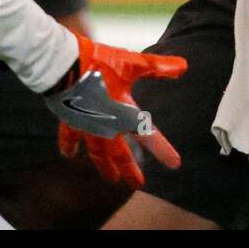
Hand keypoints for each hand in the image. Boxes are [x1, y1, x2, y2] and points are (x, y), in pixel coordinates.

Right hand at [46, 31, 186, 188]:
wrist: (65, 65)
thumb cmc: (100, 63)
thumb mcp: (133, 63)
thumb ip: (158, 67)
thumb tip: (184, 67)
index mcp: (124, 113)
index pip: (149, 136)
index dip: (163, 150)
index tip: (175, 164)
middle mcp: (106, 126)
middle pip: (120, 154)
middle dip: (129, 170)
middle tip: (137, 184)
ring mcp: (86, 126)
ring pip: (97, 153)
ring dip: (105, 166)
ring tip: (110, 179)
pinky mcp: (69, 120)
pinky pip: (70, 138)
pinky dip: (70, 147)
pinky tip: (70, 156)